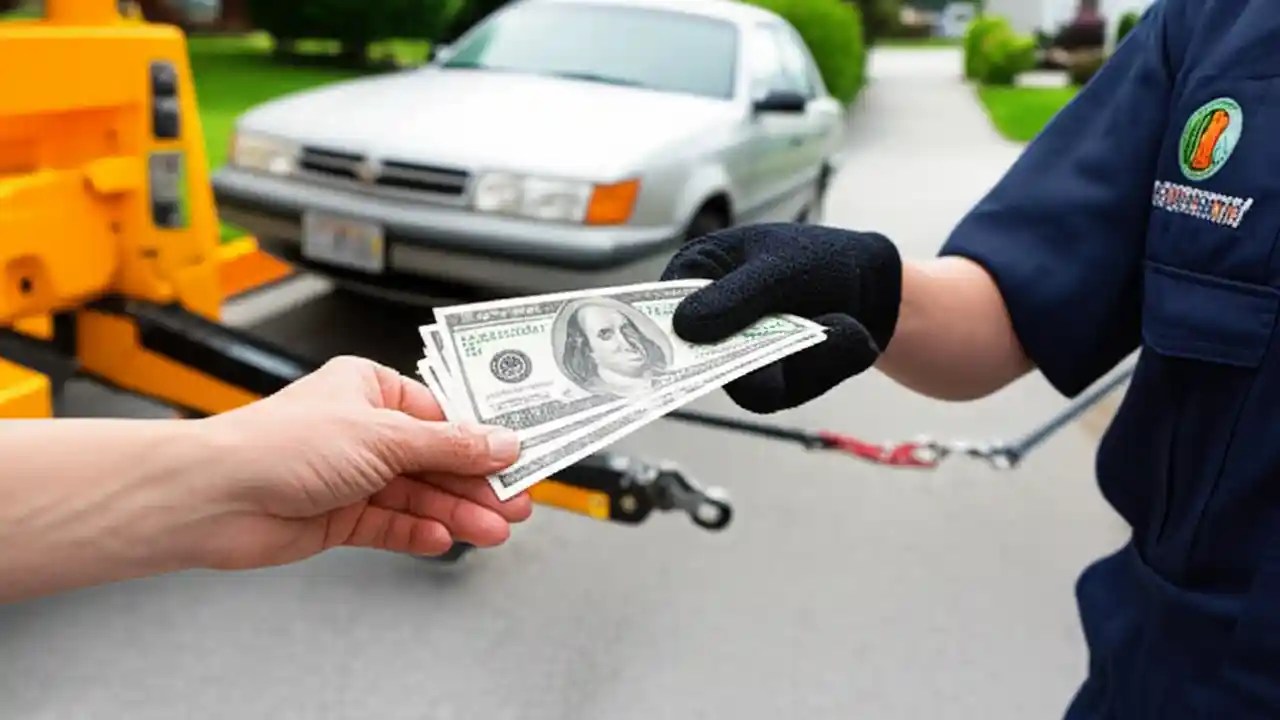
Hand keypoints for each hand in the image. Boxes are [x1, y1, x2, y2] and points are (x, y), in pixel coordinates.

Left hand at [190, 356, 530, 569]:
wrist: (215, 497)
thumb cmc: (278, 444)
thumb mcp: (383, 436)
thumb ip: (449, 445)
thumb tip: (501, 442)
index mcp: (370, 389)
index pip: (443, 414)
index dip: (484, 439)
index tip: (520, 456)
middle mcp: (362, 430)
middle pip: (436, 459)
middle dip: (476, 484)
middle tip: (517, 502)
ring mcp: (351, 476)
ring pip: (419, 496)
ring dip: (456, 512)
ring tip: (493, 528)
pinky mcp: (339, 517)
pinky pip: (392, 525)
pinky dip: (419, 532)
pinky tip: (445, 538)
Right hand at [662, 222, 901, 412]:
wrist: (868, 283)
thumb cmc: (815, 258)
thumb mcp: (779, 265)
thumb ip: (736, 296)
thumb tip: (684, 326)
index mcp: (694, 277)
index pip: (657, 313)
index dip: (662, 335)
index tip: (688, 344)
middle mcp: (708, 327)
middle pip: (703, 366)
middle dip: (759, 358)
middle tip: (805, 336)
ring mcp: (739, 360)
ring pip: (754, 388)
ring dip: (807, 358)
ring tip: (841, 322)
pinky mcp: (773, 384)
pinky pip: (792, 391)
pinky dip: (827, 363)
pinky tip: (846, 330)